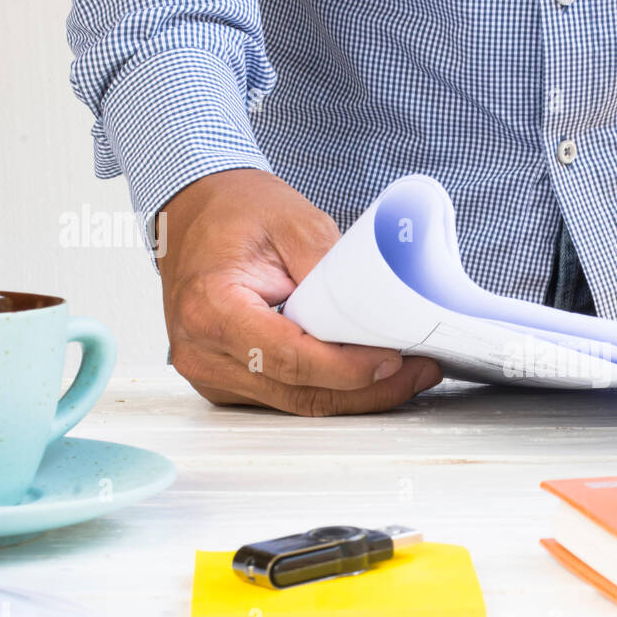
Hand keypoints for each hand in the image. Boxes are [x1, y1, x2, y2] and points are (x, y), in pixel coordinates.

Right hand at [156, 169, 441, 414]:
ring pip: (297, 404)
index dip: (348, 369)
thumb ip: (332, 272)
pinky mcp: (226, 381)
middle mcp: (202, 351)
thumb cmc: (237, 212)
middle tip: (420, 373)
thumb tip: (379, 314)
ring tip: (407, 375)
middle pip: (299, 393)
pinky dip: (330, 389)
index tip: (395, 360)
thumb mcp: (294, 223)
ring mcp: (211, 372)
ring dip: (356, 396)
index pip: (289, 358)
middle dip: (367, 390)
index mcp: (210, 308)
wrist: (196, 213)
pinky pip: (286, 397)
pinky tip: (367, 375)